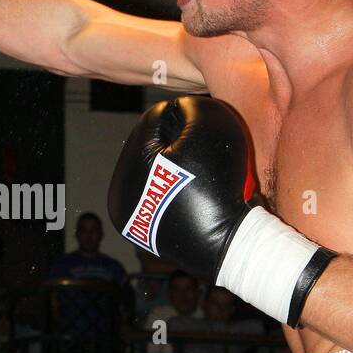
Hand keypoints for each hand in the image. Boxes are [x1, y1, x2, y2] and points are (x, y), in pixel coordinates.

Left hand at [108, 96, 333, 327]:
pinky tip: (204, 192)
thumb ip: (190, 107)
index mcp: (127, 168)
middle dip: (182, 140)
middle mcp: (122, 196)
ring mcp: (136, 219)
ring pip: (161, 173)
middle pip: (155, 147)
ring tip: (208, 170)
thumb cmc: (217, 185)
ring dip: (183, 164)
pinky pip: (169, 198)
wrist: (231, 245)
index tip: (209, 125)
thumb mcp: (208, 129)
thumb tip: (179, 109)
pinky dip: (185, 189)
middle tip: (210, 147)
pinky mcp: (153, 234)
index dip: (186, 115)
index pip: (154, 120)